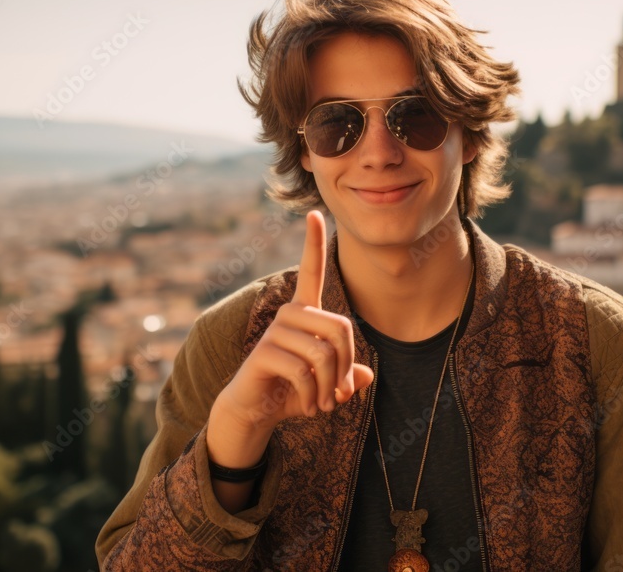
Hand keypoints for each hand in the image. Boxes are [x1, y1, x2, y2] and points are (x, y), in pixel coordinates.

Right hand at [214, 210, 374, 433]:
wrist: (255, 410)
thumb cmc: (292, 391)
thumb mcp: (327, 384)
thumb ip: (348, 377)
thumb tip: (367, 377)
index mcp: (305, 311)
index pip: (311, 271)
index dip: (313, 242)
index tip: (313, 212)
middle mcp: (290, 314)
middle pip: (340, 330)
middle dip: (346, 368)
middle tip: (339, 395)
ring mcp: (276, 331)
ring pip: (323, 354)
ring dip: (330, 388)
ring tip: (324, 405)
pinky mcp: (264, 352)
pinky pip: (304, 372)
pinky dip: (314, 396)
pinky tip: (309, 407)